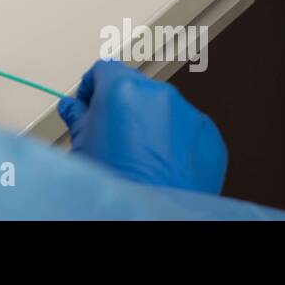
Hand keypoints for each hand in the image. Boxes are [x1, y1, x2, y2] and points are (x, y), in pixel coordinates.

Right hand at [58, 60, 226, 192]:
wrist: (151, 215)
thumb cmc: (118, 184)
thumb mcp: (82, 147)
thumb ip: (78, 118)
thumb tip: (75, 110)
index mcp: (123, 89)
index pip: (104, 69)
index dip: (93, 86)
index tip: (90, 103)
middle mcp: (159, 94)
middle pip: (135, 86)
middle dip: (123, 105)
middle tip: (113, 134)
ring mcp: (189, 114)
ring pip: (164, 107)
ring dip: (151, 122)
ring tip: (140, 155)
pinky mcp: (210, 136)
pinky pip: (188, 129)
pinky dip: (176, 141)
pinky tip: (163, 164)